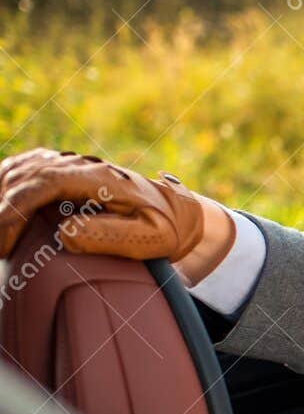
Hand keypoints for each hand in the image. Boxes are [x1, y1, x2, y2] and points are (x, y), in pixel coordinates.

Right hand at [0, 147, 209, 261]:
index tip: (2, 238)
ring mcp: (69, 164)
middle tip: (1, 248)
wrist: (177, 212)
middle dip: (3, 212)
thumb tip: (66, 232)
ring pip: (18, 172)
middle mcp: (80, 164)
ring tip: (3, 239)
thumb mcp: (152, 239)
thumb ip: (112, 236)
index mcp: (99, 178)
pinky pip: (22, 172)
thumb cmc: (166, 229)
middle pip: (24, 177)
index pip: (43, 183)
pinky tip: (4, 213)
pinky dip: (6, 190)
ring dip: (2, 200)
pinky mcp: (62, 170)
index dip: (15, 209)